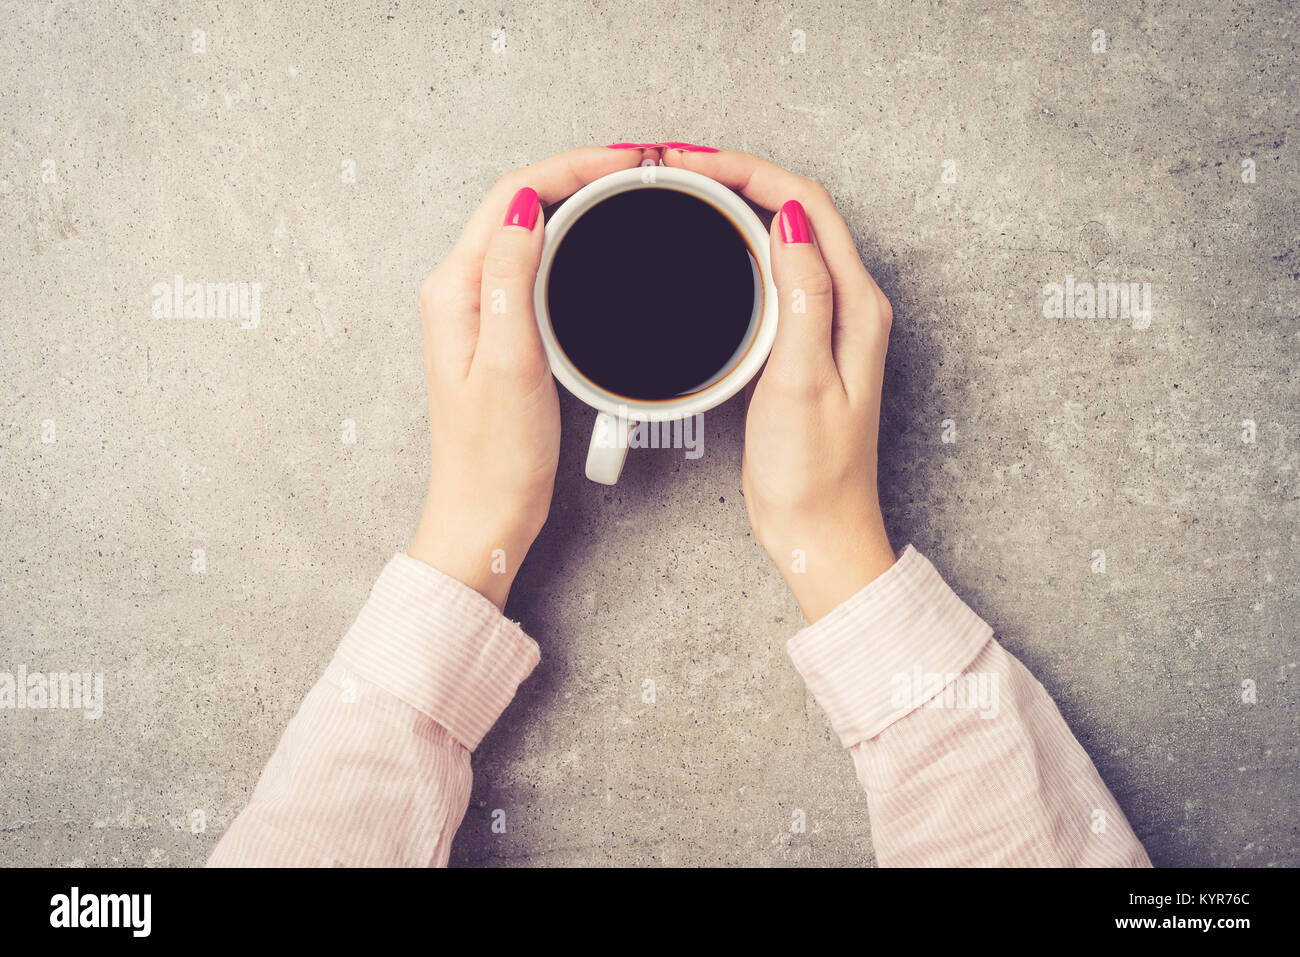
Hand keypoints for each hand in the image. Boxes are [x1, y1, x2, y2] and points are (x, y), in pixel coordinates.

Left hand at [409, 146, 656, 609]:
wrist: (486, 515)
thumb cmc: (495, 458)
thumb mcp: (509, 363)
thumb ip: (512, 278)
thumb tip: (526, 206)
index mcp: (455, 290)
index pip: (512, 197)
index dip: (570, 167)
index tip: (624, 161)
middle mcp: (460, 291)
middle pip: (519, 202)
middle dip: (578, 172)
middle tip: (637, 167)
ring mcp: (480, 309)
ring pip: (529, 228)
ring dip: (576, 200)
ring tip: (625, 188)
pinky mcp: (500, 330)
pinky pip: (534, 263)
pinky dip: (572, 239)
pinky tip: (600, 241)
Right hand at [662, 148, 896, 622]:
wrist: (819, 531)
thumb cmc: (813, 474)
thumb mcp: (802, 382)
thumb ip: (801, 297)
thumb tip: (788, 221)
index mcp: (856, 307)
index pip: (807, 206)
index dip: (751, 172)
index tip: (696, 162)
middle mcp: (850, 307)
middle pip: (799, 210)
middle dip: (742, 176)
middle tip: (681, 166)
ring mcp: (829, 324)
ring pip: (787, 238)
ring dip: (742, 206)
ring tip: (690, 191)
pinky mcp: (806, 346)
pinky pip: (778, 274)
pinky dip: (742, 247)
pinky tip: (713, 251)